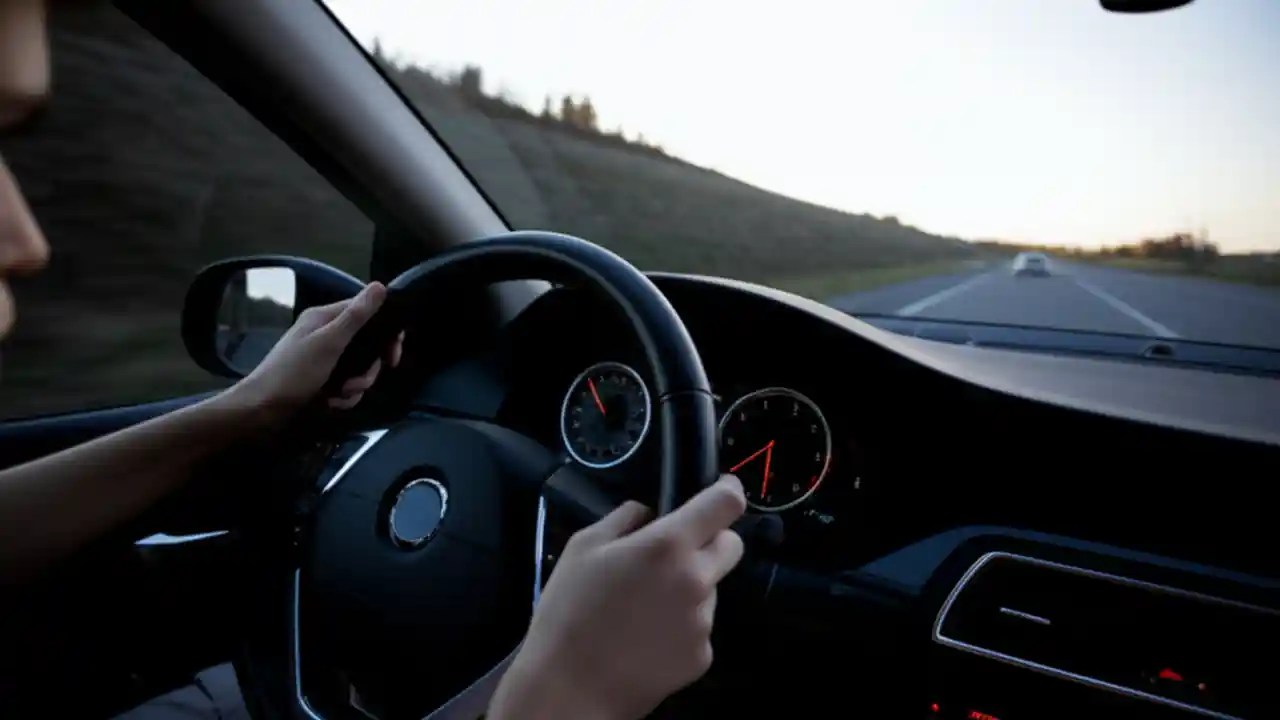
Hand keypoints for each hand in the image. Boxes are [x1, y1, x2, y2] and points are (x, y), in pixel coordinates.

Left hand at [230, 282, 402, 421]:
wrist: (261, 409)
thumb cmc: (294, 372)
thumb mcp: (329, 342)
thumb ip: (356, 316)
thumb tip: (381, 285)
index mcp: (325, 318)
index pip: (366, 312)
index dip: (385, 330)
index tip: (393, 354)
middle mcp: (326, 334)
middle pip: (367, 345)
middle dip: (368, 369)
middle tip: (358, 383)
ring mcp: (324, 358)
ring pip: (359, 369)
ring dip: (355, 386)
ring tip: (339, 395)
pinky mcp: (322, 379)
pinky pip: (347, 386)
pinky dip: (344, 397)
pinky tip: (331, 403)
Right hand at [489, 475, 746, 719]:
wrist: (570, 688)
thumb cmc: (569, 613)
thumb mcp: (583, 547)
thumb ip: (625, 519)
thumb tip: (649, 513)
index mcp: (667, 546)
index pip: (725, 504)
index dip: (727, 491)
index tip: (721, 491)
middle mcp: (695, 581)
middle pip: (732, 546)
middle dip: (711, 542)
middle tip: (672, 555)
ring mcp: (702, 622)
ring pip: (711, 588)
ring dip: (689, 588)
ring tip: (641, 608)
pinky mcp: (701, 656)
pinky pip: (698, 628)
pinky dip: (679, 627)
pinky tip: (645, 637)